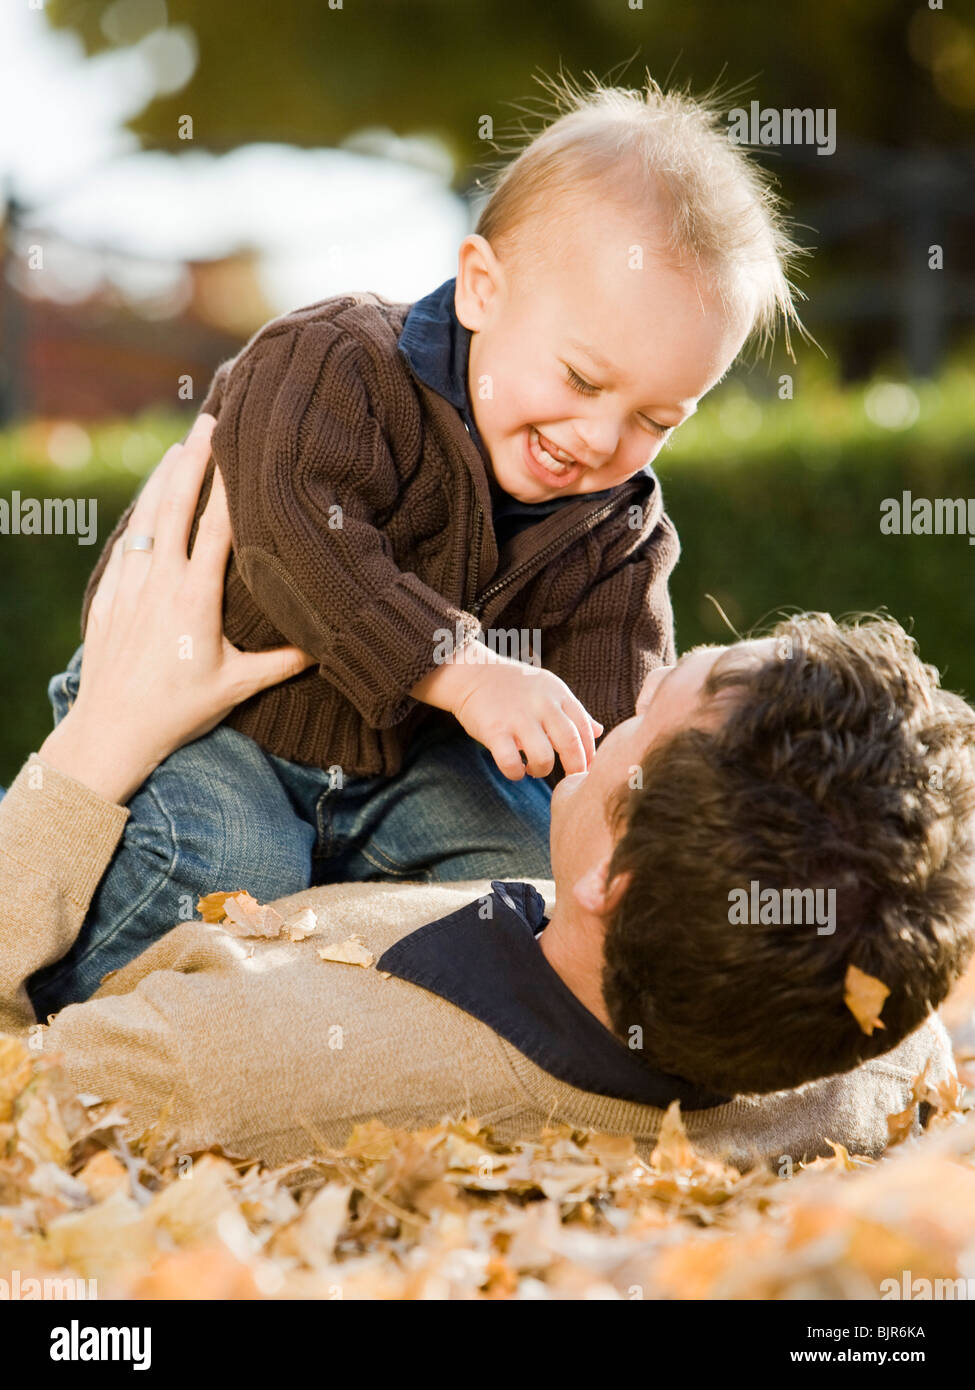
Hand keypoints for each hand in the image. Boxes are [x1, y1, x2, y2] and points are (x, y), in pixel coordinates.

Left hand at [38, 414, 314, 803]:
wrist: (111, 730)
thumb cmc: (179, 710)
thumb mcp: (236, 687)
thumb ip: (282, 663)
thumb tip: (326, 647)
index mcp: (195, 600)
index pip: (216, 530)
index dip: (230, 486)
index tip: (242, 449)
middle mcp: (160, 583)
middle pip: (176, 506)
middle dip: (193, 460)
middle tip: (209, 422)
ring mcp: (130, 586)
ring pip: (147, 518)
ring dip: (163, 478)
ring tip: (180, 446)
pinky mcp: (109, 597)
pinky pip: (127, 543)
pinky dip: (140, 514)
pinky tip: (148, 499)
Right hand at [453, 661, 602, 779]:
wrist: (473, 672)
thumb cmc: (515, 686)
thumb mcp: (549, 690)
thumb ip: (574, 712)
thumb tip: (599, 731)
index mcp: (558, 694)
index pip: (584, 728)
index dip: (590, 753)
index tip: (587, 769)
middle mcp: (541, 704)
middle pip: (570, 743)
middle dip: (576, 768)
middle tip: (572, 781)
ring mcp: (517, 717)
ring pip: (543, 757)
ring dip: (542, 770)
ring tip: (535, 769)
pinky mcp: (494, 730)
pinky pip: (510, 762)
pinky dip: (516, 773)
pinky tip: (516, 769)